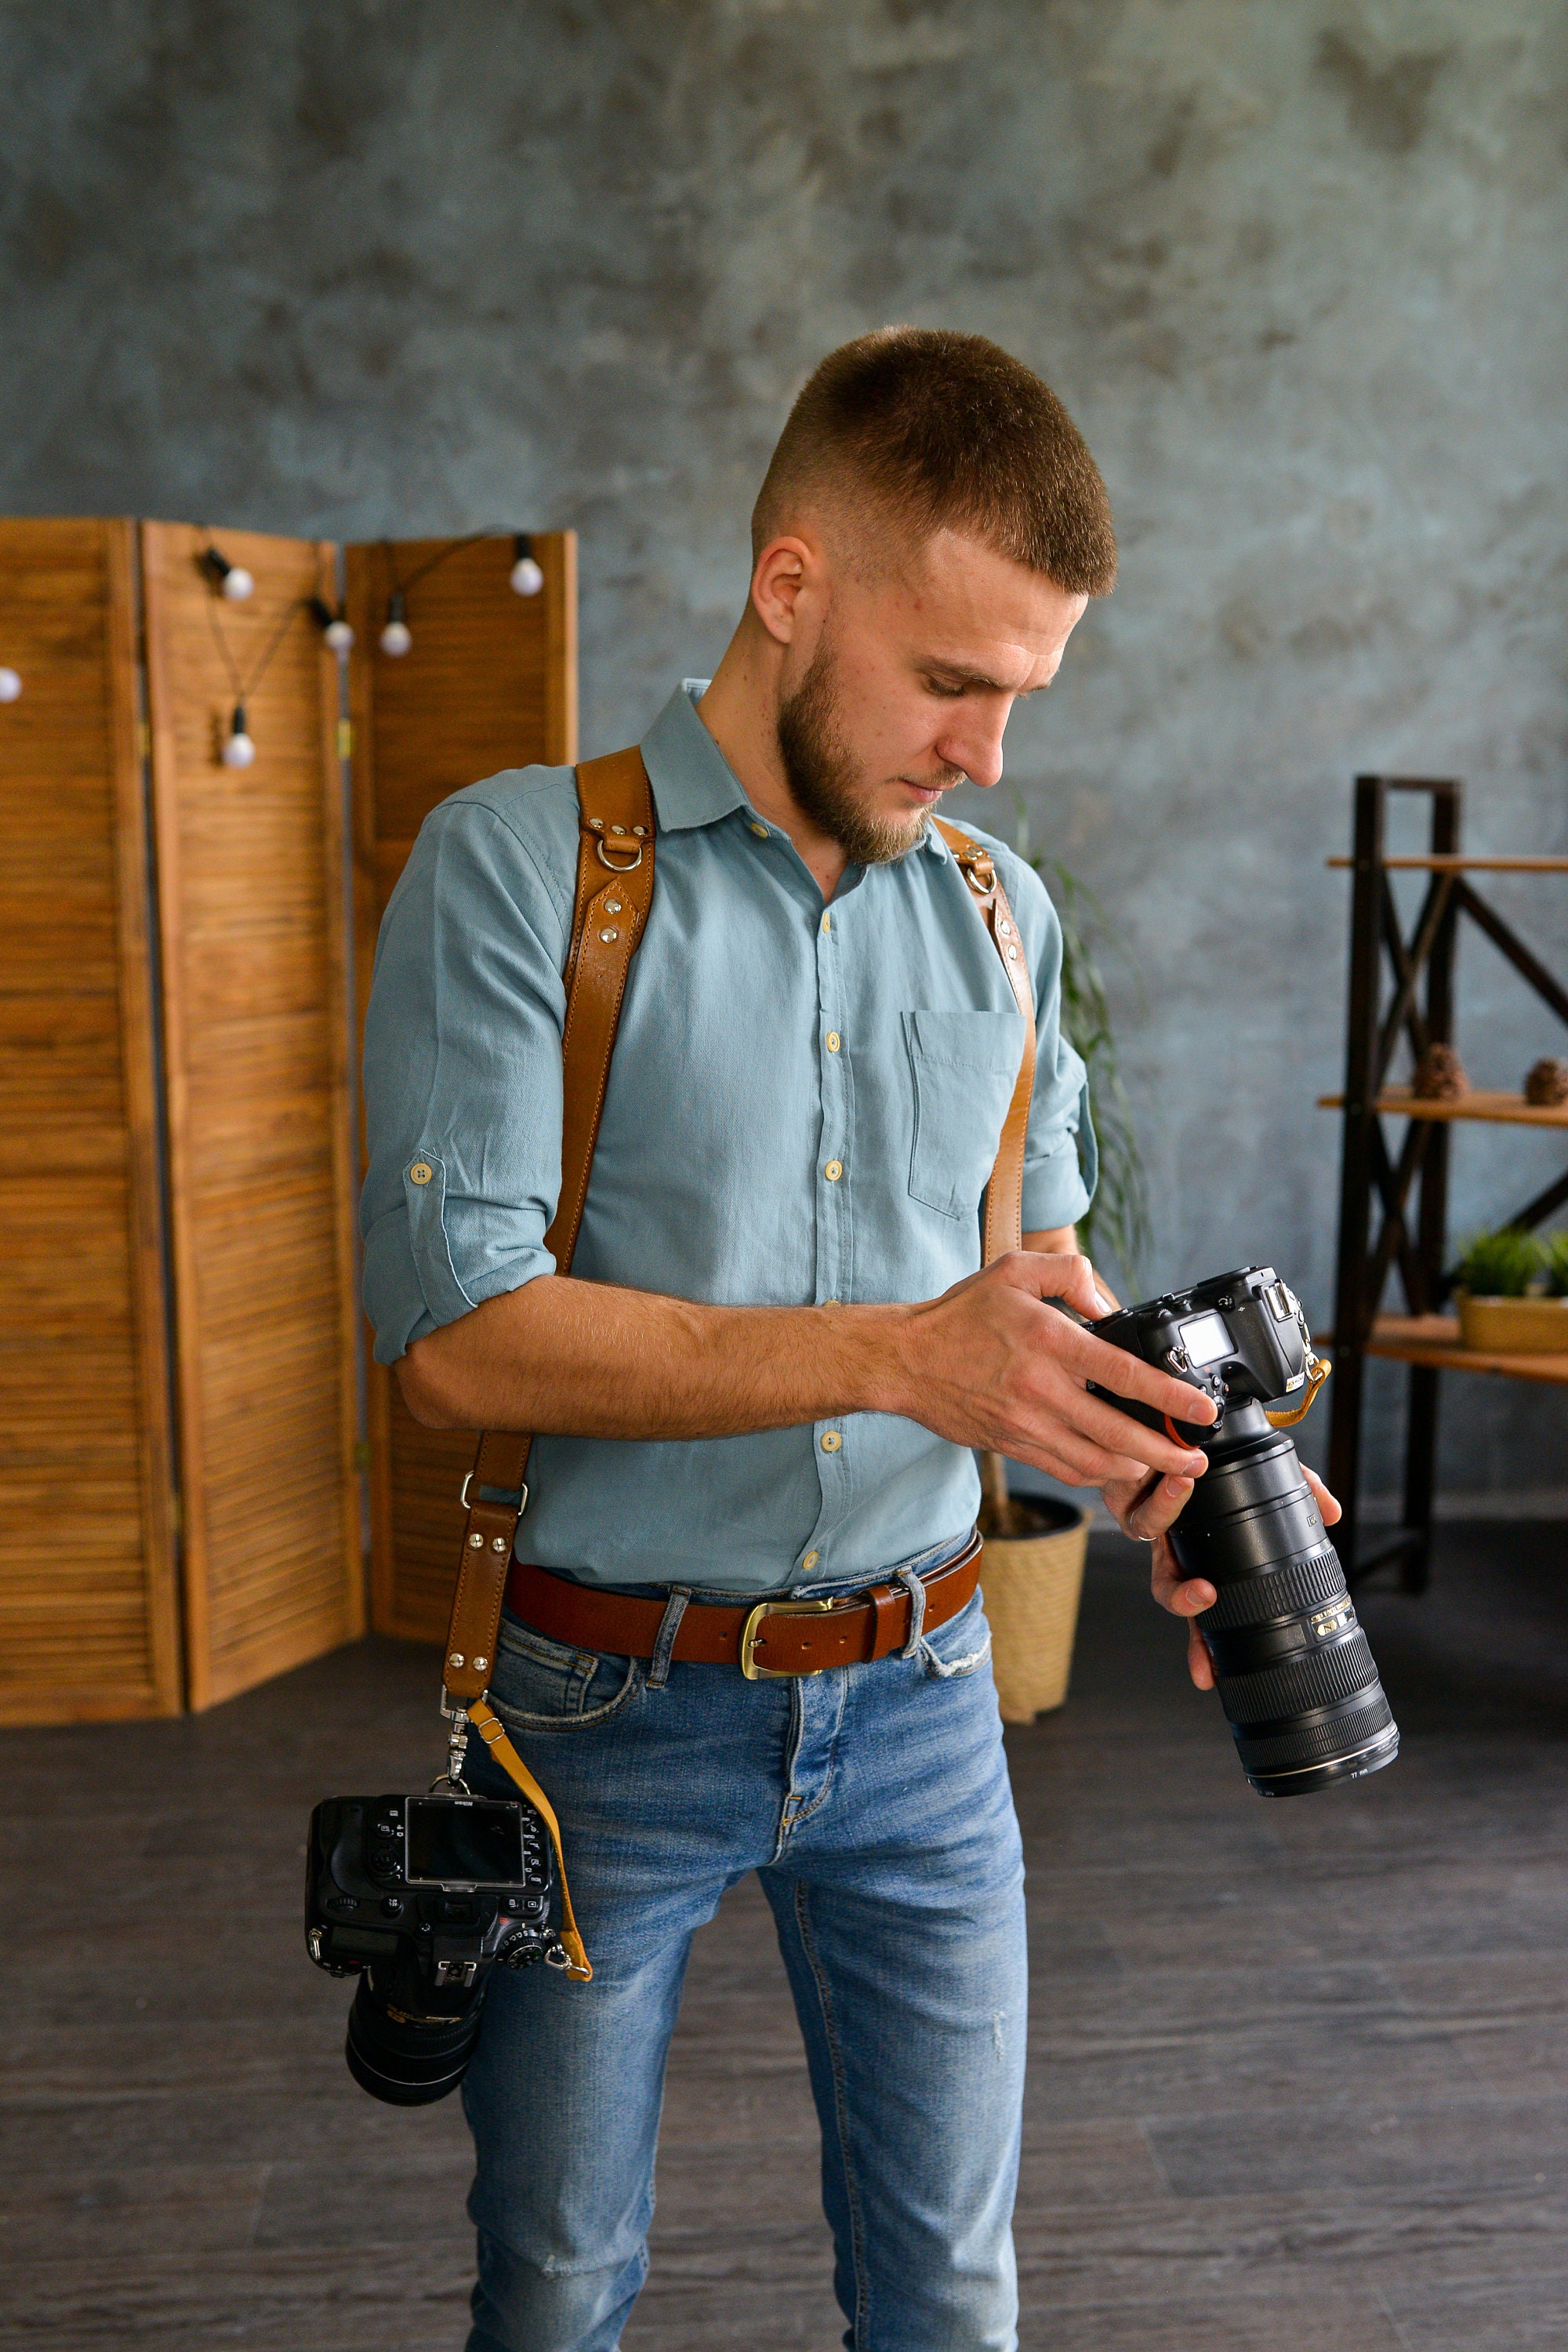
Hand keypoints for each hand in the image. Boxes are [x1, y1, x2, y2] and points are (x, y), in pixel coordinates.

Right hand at [889, 1249, 1216, 1487]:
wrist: (904, 1360)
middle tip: (1196, 1461)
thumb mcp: (1015, 1269)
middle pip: (1118, 1431)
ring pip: (1095, 1460)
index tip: (1201, 1410)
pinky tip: (1118, 1468)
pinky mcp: (1013, 1444)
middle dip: (1166, 1452)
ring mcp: (1025, 1422)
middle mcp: (1040, 1387)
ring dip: (1137, 1469)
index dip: (1169, 1396)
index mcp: (1047, 1340)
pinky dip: (1098, 1474)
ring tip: (1167, 1468)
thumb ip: (1070, 1274)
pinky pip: (1066, 1469)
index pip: (1122, 1373)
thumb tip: (1109, 1306)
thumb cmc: (960, 1315)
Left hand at [1107, 1463, 1343, 1688]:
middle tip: (1206, 1595)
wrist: (1163, 1423)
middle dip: (1185, 1605)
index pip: (1204, 1614)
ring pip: (1149, 1544)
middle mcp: (1172, 1550)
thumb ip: (1297, 1489)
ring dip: (1174, 1523)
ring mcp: (1149, 1528)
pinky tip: (1182, 1477)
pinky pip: (1143, 1511)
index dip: (1205, 1647)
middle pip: (1171, 1594)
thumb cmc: (1210, 1456)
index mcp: (1202, 1557)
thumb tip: (1333, 1513)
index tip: (1210, 1677)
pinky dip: (1167, 1495)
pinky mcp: (1127, 1502)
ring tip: (1193, 1496)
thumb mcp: (1259, 1472)